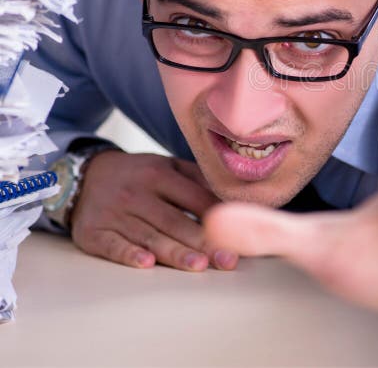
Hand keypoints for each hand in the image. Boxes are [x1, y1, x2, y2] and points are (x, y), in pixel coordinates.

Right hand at [70, 151, 237, 271]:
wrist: (85, 175)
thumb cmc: (139, 175)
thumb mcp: (167, 165)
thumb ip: (197, 179)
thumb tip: (233, 200)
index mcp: (159, 174)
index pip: (194, 198)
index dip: (217, 218)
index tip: (238, 235)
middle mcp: (137, 193)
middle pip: (174, 221)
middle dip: (202, 242)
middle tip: (226, 259)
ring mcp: (114, 214)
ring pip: (149, 236)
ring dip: (174, 252)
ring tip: (198, 265)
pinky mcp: (93, 232)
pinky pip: (113, 245)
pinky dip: (129, 254)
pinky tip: (147, 263)